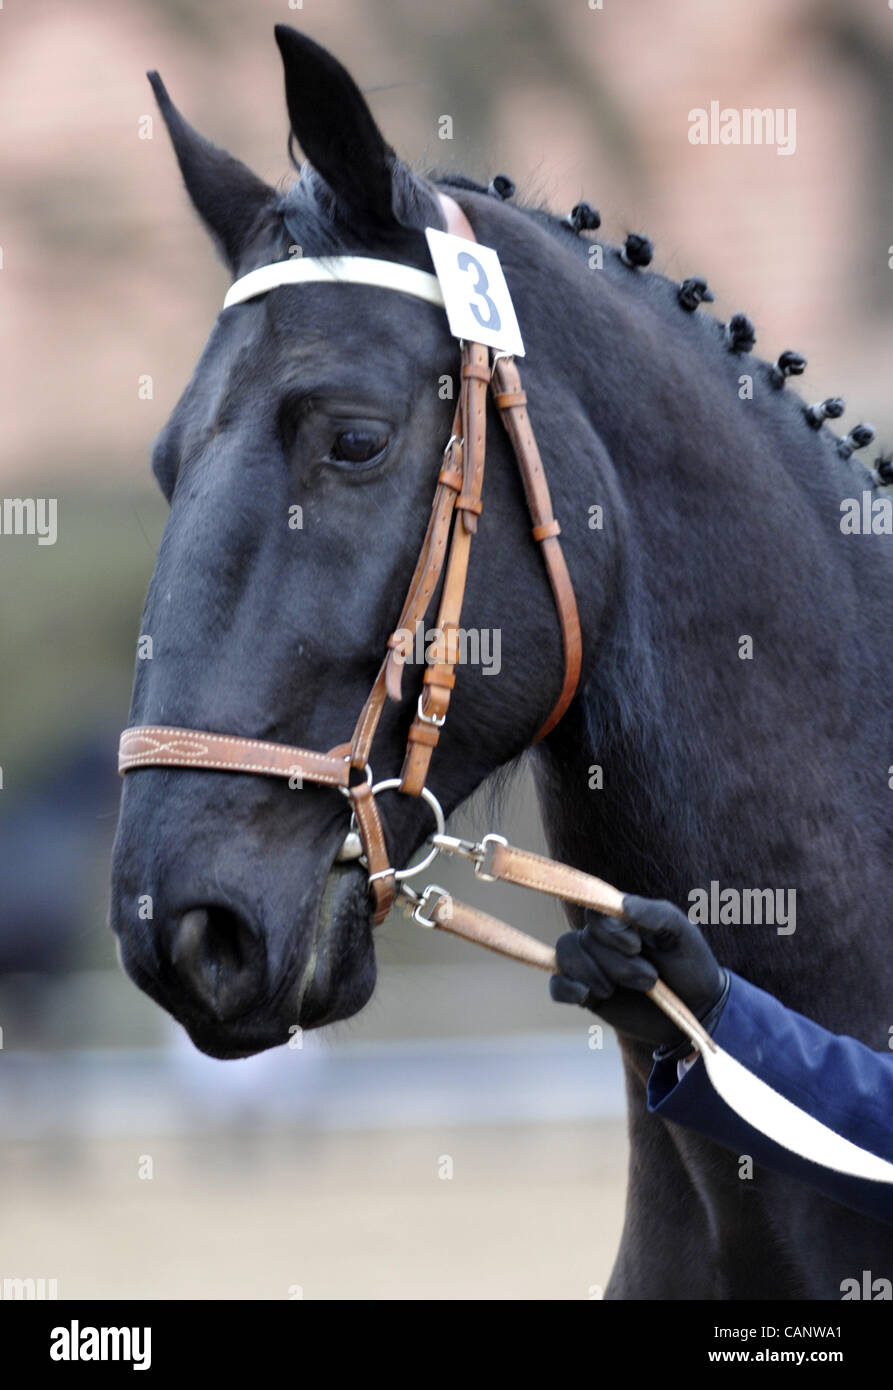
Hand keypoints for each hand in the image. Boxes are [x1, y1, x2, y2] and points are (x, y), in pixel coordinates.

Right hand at [550, 895, 727, 1047]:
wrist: (696, 1010)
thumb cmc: (690, 965)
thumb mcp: (680, 933)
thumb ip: (655, 913)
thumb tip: (622, 905)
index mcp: (621, 920)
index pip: (594, 911)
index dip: (608, 930)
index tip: (636, 947)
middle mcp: (601, 939)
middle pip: (582, 939)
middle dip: (616, 964)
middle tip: (649, 981)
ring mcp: (591, 966)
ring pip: (566, 957)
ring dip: (595, 976)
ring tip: (621, 991)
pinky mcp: (586, 994)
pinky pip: (556, 986)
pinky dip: (566, 988)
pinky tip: (586, 996)